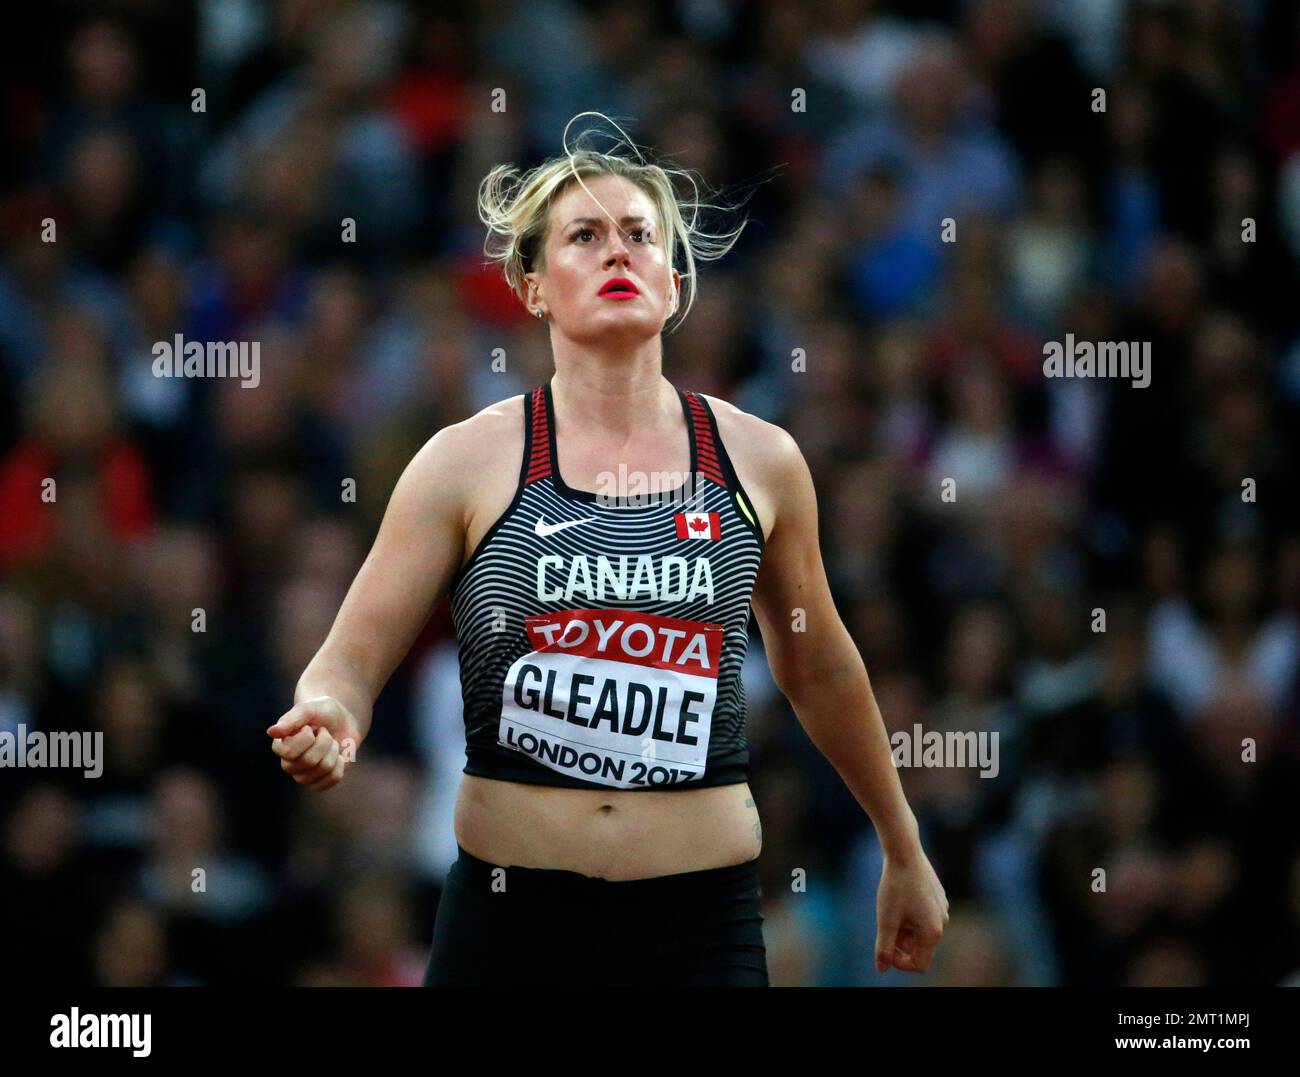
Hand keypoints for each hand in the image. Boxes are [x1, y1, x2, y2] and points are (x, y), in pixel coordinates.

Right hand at [266, 696, 361, 791]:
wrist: (342, 719)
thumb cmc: (321, 712)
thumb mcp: (308, 708)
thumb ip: (291, 719)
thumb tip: (271, 732)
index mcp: (280, 746)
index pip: (290, 752)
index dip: (307, 737)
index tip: (309, 727)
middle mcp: (289, 764)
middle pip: (310, 761)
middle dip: (324, 741)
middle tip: (324, 733)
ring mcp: (304, 775)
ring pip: (325, 768)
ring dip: (334, 750)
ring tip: (330, 742)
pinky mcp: (320, 782)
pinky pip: (334, 778)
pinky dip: (341, 763)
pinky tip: (337, 756)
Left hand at [875, 847, 948, 973]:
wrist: (904, 853)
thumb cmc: (895, 887)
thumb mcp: (885, 920)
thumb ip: (884, 948)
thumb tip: (882, 969)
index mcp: (932, 932)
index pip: (919, 964)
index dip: (900, 962)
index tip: (885, 948)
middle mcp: (943, 922)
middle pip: (920, 947)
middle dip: (901, 941)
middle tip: (886, 922)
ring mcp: (943, 909)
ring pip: (921, 930)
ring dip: (905, 927)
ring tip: (892, 908)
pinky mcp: (939, 897)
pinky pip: (924, 915)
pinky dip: (911, 914)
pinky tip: (900, 896)